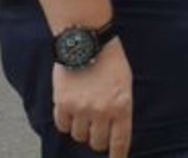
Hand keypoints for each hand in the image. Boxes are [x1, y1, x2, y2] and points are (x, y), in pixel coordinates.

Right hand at [53, 37, 131, 156]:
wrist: (87, 41)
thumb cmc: (110, 60)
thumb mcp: (125, 83)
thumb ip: (120, 107)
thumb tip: (115, 129)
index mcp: (122, 105)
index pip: (120, 140)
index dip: (118, 154)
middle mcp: (101, 111)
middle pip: (97, 142)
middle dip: (98, 139)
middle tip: (98, 130)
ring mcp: (80, 109)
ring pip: (79, 136)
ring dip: (82, 130)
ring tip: (85, 114)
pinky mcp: (62, 104)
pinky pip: (63, 126)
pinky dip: (67, 123)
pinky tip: (71, 112)